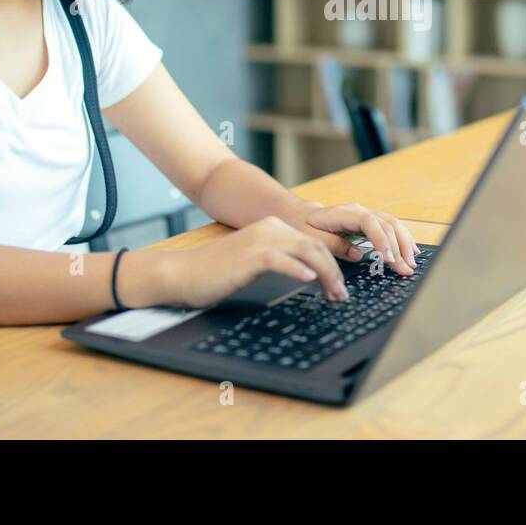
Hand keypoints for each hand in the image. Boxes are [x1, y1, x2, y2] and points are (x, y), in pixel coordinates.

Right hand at [156, 216, 349, 308]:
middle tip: (341, 296)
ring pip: (306, 252)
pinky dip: (298, 269)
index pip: (313, 243)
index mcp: (273, 228)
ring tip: (333, 294)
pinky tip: (309, 280)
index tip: (339, 288)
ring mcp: (261, 239)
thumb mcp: (255, 263)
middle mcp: (270, 228)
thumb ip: (281, 261)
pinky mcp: (251, 254)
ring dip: (325, 274)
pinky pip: (281, 259)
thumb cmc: (218, 273)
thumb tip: (309, 276)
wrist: (184, 274)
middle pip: (315, 247)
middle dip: (334, 272)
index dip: (332, 265)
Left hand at [282, 201, 419, 276]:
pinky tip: (412, 252)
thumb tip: (358, 255)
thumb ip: (334, 246)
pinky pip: (391, 228)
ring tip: (412, 263)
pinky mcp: (369, 222)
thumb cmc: (303, 227)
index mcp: (344, 213)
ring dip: (404, 243)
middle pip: (386, 224)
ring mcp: (366, 215)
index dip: (381, 240)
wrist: (300, 215)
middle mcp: (359, 211)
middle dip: (398, 248)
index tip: (388, 259)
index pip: (370, 223)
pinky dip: (402, 239)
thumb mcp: (312, 238)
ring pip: (393, 225)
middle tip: (405, 269)